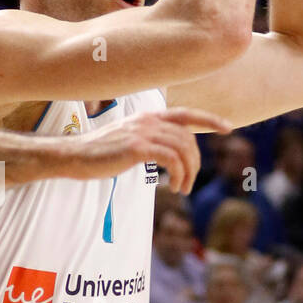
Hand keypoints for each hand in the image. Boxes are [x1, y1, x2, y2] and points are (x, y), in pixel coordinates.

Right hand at [66, 107, 231, 194]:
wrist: (74, 155)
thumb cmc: (99, 152)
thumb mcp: (127, 139)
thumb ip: (148, 138)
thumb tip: (165, 151)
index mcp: (148, 116)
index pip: (186, 113)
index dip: (209, 119)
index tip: (228, 128)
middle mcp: (148, 120)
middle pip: (188, 138)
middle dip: (195, 162)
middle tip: (189, 183)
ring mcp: (142, 132)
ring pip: (182, 149)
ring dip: (188, 173)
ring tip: (181, 188)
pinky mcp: (137, 148)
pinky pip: (171, 160)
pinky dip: (178, 174)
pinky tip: (172, 187)